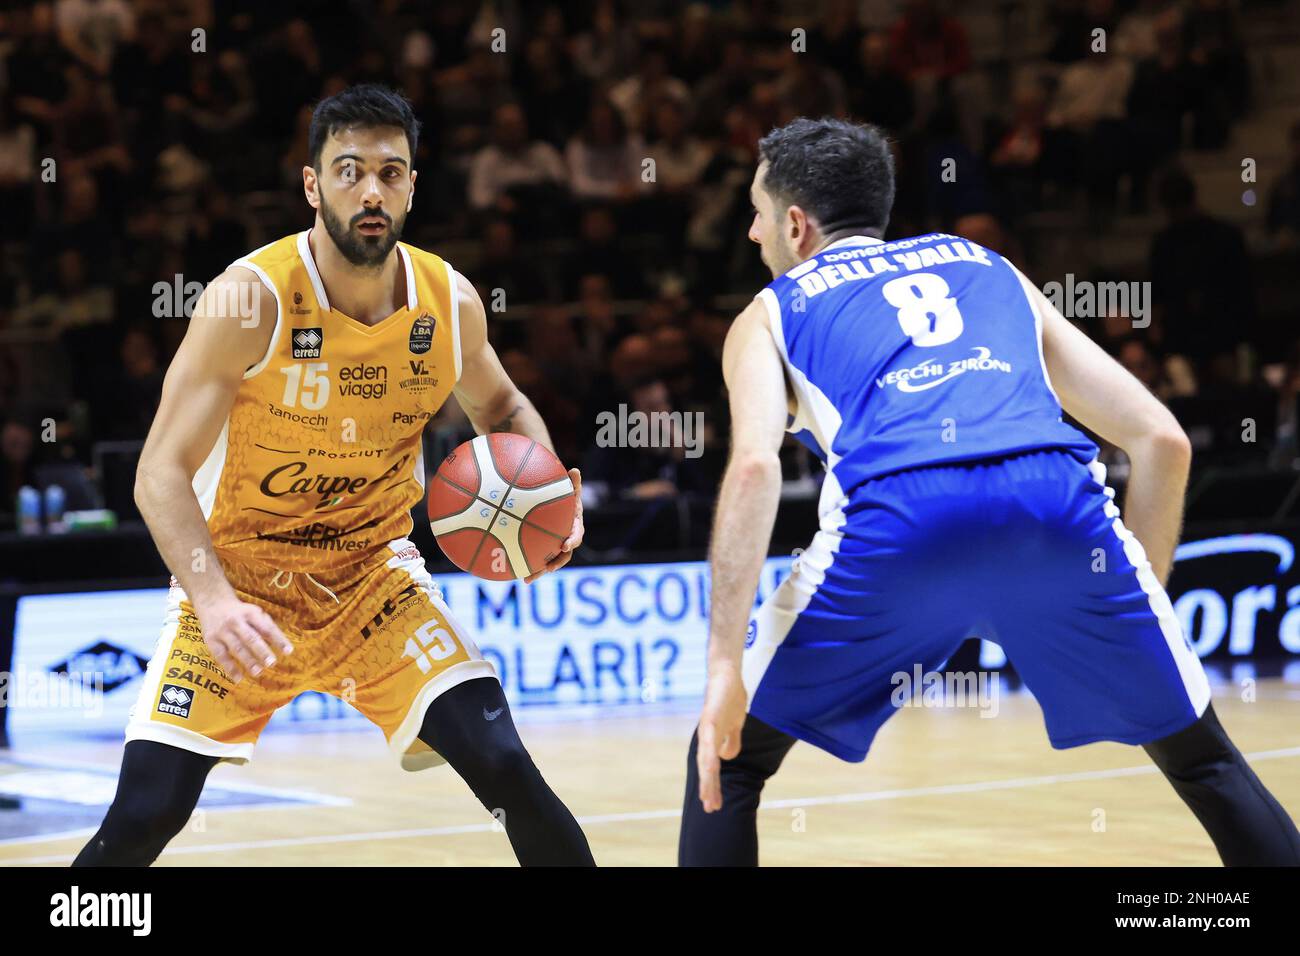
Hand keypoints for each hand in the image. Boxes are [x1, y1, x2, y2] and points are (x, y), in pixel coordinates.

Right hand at [196, 596, 292, 683]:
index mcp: (251, 613)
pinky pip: (221, 656)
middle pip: (250, 637)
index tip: (289, 651)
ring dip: (248, 661)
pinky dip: (230, 668)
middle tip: (272, 663)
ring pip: (236, 648)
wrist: (212, 602)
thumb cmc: (241, 613)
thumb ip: (268, 627)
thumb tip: (282, 645)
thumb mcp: (255, 613)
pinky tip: (239, 679)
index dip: (278, 639)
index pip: (267, 628)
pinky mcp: (211, 640)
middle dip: (261, 651)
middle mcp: (236, 621)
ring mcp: (222, 631)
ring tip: (258, 672)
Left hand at [524, 468, 583, 583]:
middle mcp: (567, 540)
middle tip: (547, 569)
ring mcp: (555, 547)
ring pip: (549, 562)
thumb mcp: (570, 489)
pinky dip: (526, 565)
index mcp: (575, 527)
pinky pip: (536, 558)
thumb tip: (575, 470)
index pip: (576, 536)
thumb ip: (574, 483)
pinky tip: (511, 571)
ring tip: (527, 579)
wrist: (561, 505)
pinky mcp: (544, 549)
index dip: (572, 541)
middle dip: (555, 564)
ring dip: (539, 571)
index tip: (565, 545)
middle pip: (563, 556)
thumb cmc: (565, 495)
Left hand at [696, 663, 747, 811]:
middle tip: (710, 808)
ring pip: (706, 757)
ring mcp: (707, 726)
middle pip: (706, 767)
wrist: (726, 673)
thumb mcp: (734, 723)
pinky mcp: (711, 715)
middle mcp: (706, 736)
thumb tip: (727, 757)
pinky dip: (710, 752)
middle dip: (708, 788)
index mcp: (712, 739)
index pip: (710, 767)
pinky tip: (712, 765)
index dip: (711, 785)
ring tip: (708, 795)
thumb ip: (731, 740)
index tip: (714, 804)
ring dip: (707, 777)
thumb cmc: (729, 697)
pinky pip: (710, 737)